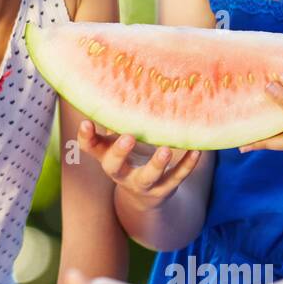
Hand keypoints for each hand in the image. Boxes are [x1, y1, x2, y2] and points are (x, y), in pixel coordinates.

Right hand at [77, 120, 201, 212]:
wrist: (143, 196)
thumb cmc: (127, 158)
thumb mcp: (116, 143)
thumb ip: (114, 122)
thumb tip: (115, 86)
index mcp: (106, 157)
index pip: (91, 149)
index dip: (86, 138)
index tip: (86, 122)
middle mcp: (121, 173)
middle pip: (114, 166)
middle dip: (120, 152)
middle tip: (129, 137)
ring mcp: (142, 184)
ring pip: (147, 177)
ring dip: (156, 164)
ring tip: (165, 150)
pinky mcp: (164, 189)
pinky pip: (176, 178)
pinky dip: (187, 165)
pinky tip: (196, 152)